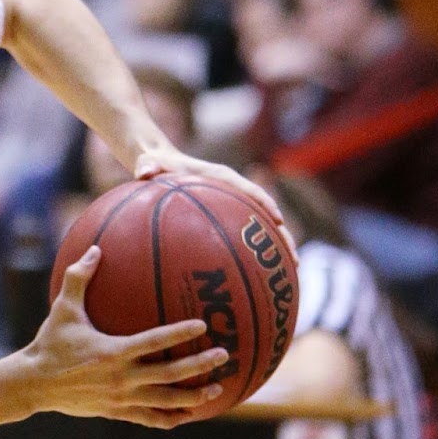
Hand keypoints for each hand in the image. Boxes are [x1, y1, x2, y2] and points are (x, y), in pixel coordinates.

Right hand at [22, 246, 226, 428]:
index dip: (179, 333)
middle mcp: (122, 377)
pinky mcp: (118, 412)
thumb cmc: (49, 343)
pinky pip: (151, 419)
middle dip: (200, 365)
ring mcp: (122, 398)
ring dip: (194, 396)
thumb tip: (95, 249)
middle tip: (223, 356)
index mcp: (112, 351)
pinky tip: (189, 414)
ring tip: (216, 389)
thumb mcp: (62, 309)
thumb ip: (78, 278)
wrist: (33, 384)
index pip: (154, 342)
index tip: (203, 325)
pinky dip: (172, 418)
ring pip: (166, 400)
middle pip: (170, 374)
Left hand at [132, 147, 297, 258]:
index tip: (278, 220)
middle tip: (293, 259)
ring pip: (261, 226)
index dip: (264, 203)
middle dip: (281, 235)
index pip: (247, 189)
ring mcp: (231, 203)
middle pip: (264, 213)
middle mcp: (232, 189)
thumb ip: (148, 166)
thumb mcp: (148, 162)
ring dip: (276, 247)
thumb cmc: (155, 163)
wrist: (158, 162)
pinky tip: (257, 276)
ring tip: (289, 272)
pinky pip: (243, 233)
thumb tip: (144, 172)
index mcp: (220, 176)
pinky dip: (253, 251)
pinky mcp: (225, 215)